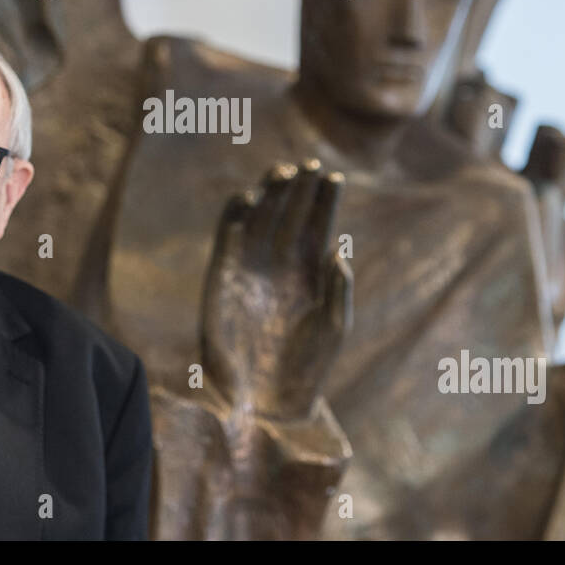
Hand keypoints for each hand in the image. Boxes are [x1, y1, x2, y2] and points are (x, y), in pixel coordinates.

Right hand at [199, 160, 351, 419]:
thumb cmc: (306, 367)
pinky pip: (228, 236)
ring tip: (284, 172)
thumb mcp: (333, 327)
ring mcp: (251, 266)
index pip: (318, 225)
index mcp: (310, 273)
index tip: (334, 177)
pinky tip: (250, 197)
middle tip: (309, 166)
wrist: (265, 398)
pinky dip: (236, 215)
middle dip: (299, 187)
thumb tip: (341, 250)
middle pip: (289, 212)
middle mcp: (280, 264)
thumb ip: (338, 290)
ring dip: (270, 193)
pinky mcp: (223, 274)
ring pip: (260, 216)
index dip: (324, 199)